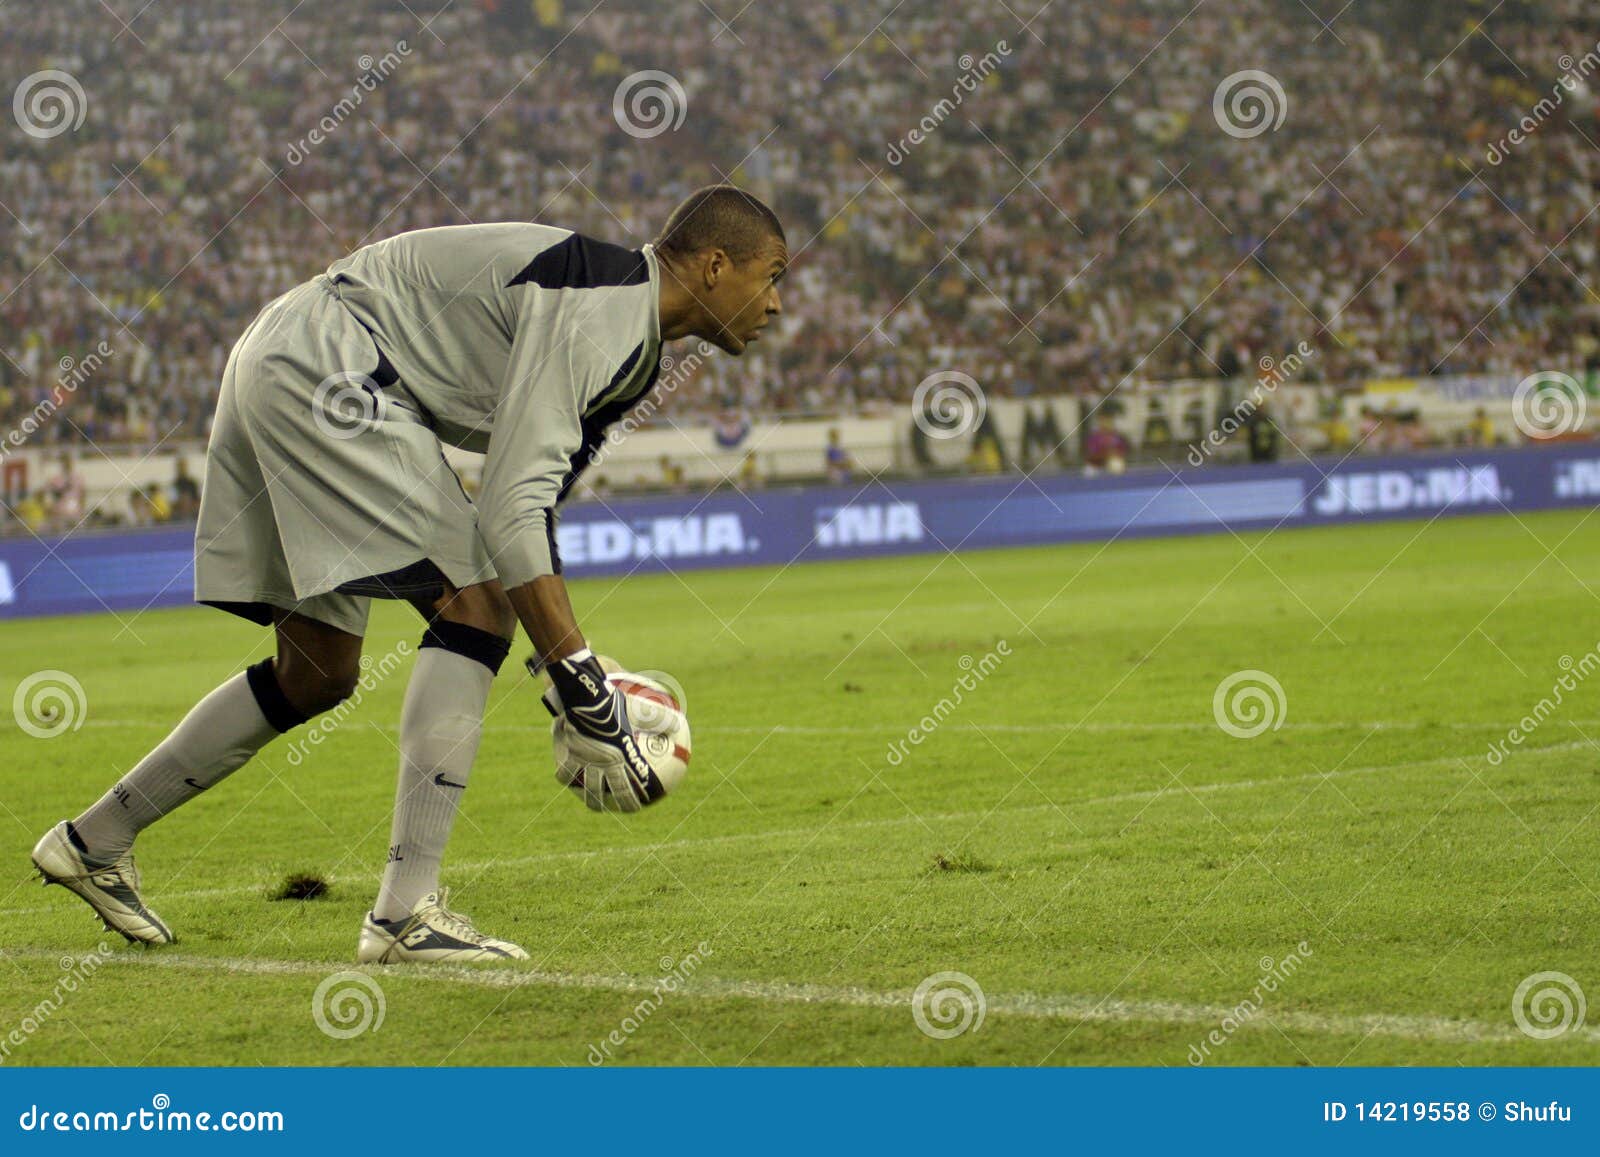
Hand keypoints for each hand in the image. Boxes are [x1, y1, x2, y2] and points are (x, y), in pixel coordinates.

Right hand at [544, 650, 659, 811]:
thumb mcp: (641, 706)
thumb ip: (660, 717)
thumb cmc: (614, 698)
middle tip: (613, 808)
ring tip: (589, 798)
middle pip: (600, 795)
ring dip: (586, 795)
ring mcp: (580, 760)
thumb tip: (678, 723)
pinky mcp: (565, 752)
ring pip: (580, 787)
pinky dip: (565, 776)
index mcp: (618, 757)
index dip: (630, 803)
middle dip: (608, 805)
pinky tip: (567, 777)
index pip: (625, 790)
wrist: (584, 693)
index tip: (636, 807)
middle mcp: (598, 763)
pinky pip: (563, 770)